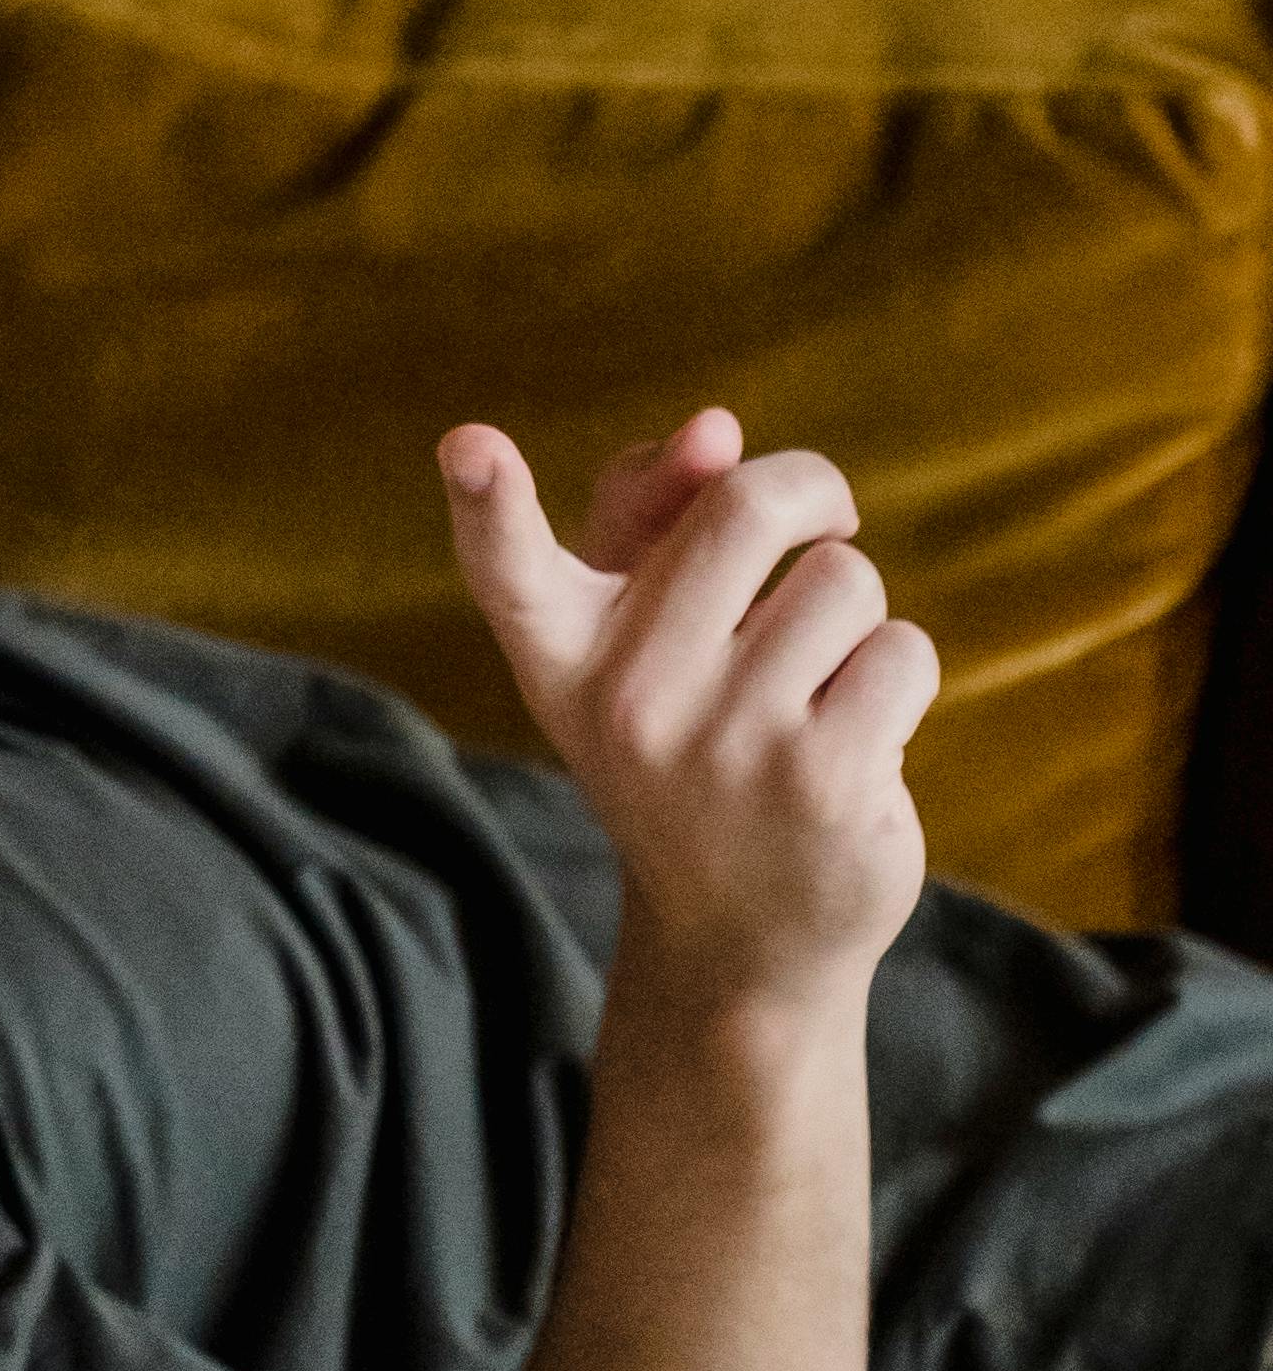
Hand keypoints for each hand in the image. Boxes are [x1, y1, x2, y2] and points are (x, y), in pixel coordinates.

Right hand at [440, 407, 937, 1009]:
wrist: (740, 937)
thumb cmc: (694, 742)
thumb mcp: (645, 637)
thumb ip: (656, 512)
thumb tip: (715, 432)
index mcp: (564, 655)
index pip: (509, 568)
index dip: (485, 499)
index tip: (467, 443)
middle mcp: (629, 699)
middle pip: (746, 505)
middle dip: (810, 493)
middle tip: (824, 519)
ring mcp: (728, 745)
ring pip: (845, 580)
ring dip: (856, 616)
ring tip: (816, 685)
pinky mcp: (824, 784)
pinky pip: (902, 652)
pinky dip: (897, 678)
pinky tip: (858, 739)